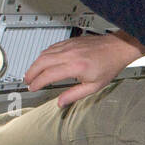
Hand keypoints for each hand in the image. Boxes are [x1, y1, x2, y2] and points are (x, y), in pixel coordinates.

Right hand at [23, 31, 144, 106]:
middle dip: (31, 73)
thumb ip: (75, 95)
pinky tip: (43, 61)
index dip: (37, 83)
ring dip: (35, 64)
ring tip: (32, 73)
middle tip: (27, 81)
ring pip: (44, 54)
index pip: (48, 75)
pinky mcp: (70, 41)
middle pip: (41, 62)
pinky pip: (51, 47)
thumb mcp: (94, 86)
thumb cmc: (109, 65)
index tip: (32, 88)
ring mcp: (69, 46)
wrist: (117, 48)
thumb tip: (61, 102)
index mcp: (75, 67)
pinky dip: (43, 55)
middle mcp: (70, 55)